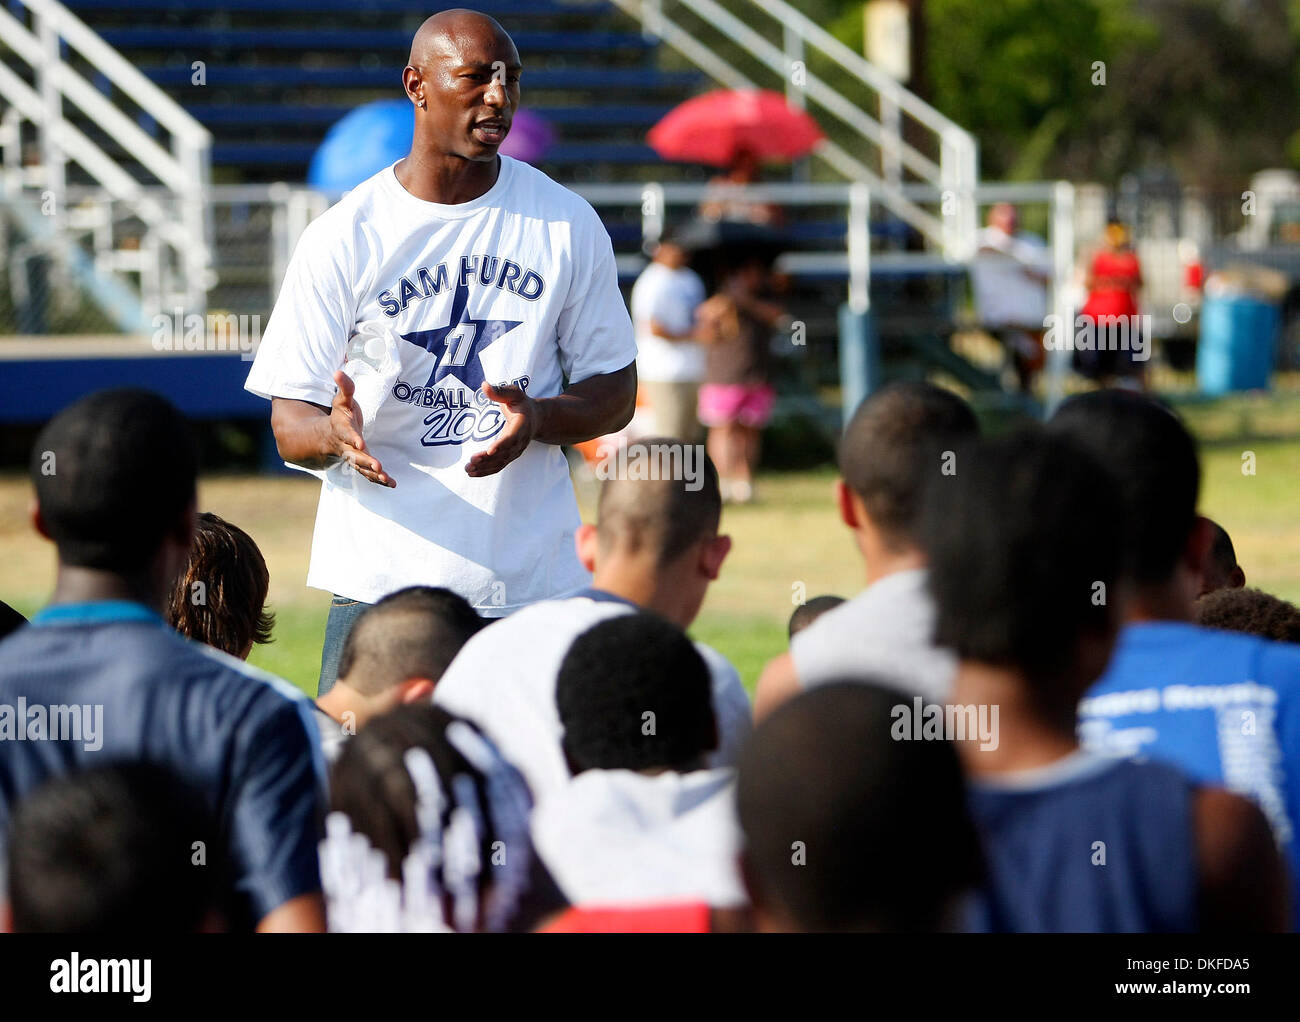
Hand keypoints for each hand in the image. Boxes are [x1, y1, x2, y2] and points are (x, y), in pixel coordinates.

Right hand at [330, 370, 394, 486]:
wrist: (327, 437)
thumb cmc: (338, 416)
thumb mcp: (340, 400)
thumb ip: (345, 387)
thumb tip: (338, 371)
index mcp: (341, 429)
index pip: (346, 433)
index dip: (352, 437)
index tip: (360, 442)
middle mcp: (345, 446)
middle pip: (354, 455)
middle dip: (366, 461)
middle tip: (378, 466)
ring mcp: (352, 457)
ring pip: (361, 468)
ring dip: (373, 474)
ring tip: (386, 478)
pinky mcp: (360, 465)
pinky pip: (368, 474)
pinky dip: (379, 480)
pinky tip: (392, 484)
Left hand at [465, 382, 539, 476]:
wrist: (536, 418)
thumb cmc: (521, 403)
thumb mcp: (514, 393)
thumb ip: (500, 391)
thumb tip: (484, 385)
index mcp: (522, 425)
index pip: (512, 437)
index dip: (501, 444)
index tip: (490, 450)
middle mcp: (520, 441)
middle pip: (504, 453)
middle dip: (488, 459)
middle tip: (471, 461)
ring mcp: (515, 451)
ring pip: (500, 462)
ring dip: (484, 468)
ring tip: (468, 469)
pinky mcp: (510, 456)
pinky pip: (498, 466)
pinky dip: (486, 471)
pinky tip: (472, 473)